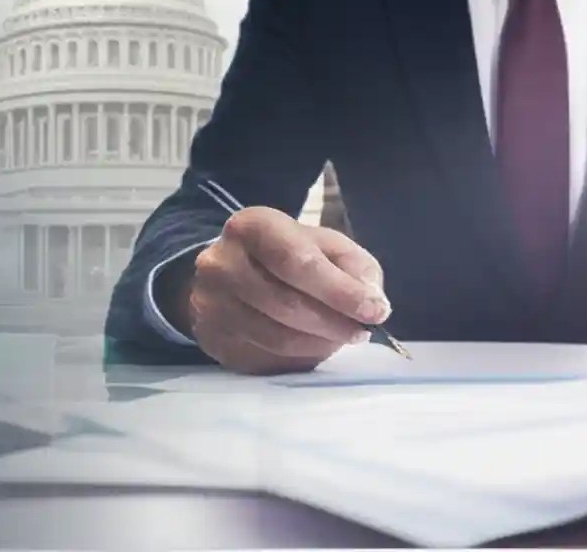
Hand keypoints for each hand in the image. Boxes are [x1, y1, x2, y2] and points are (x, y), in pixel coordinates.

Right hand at [176, 206, 389, 374]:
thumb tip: (372, 303)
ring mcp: (211, 305)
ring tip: (340, 339)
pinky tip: (312, 347)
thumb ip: (355, 267)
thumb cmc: (286, 255)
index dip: (340, 291)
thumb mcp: (324, 244)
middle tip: (361, 332)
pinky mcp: (213, 339)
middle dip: (333, 323)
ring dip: (319, 344)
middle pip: (286, 304)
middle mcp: (221, 263)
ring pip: (276, 338)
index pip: (297, 262)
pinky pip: (265, 358)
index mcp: (252, 227)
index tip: (375, 311)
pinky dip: (298, 358)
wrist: (228, 273)